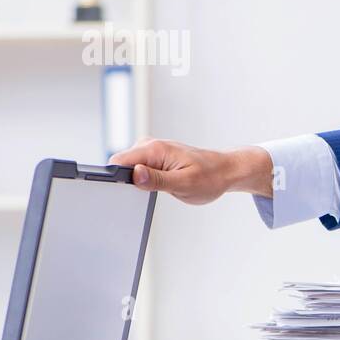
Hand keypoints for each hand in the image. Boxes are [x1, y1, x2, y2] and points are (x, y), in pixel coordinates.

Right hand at [109, 138, 272, 203]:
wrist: (226, 171)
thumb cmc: (210, 177)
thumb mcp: (184, 184)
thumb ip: (157, 180)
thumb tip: (135, 174)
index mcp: (153, 149)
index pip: (117, 162)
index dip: (113, 179)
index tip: (116, 193)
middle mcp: (149, 146)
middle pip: (120, 166)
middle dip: (126, 183)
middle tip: (149, 194)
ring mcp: (151, 151)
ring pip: (129, 169)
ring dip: (137, 183)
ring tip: (161, 188)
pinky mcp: (155, 158)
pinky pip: (139, 169)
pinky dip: (144, 181)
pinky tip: (161, 186)